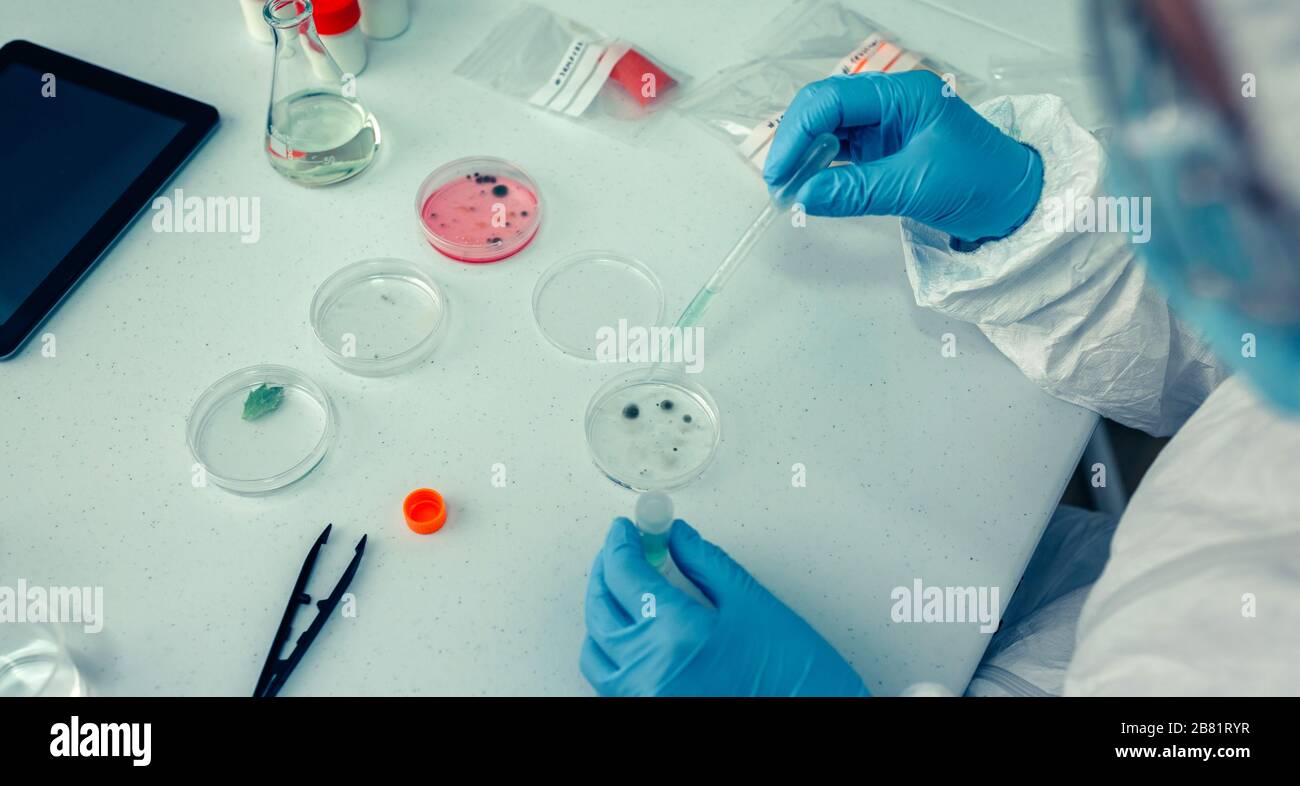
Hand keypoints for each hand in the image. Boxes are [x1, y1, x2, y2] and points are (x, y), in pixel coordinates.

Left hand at [580, 517, 868, 695]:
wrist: (815, 718)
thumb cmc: (796, 675)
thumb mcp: (752, 604)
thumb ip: (705, 564)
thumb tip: (675, 536)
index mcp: (674, 634)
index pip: (625, 575)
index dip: (621, 544)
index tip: (625, 529)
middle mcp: (649, 670)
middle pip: (601, 609)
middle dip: (606, 571)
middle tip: (621, 549)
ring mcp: (643, 698)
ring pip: (596, 649)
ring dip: (602, 613)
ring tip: (623, 588)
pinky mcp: (648, 711)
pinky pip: (610, 679)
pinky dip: (611, 649)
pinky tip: (631, 630)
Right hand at [763, 70, 1043, 242]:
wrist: (1017, 202)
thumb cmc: (982, 182)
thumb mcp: (914, 187)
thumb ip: (855, 191)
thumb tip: (804, 197)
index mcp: (902, 94)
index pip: (832, 100)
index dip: (797, 133)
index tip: (781, 171)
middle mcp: (889, 103)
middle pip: (823, 109)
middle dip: (794, 142)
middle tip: (778, 182)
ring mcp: (886, 126)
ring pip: (827, 131)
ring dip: (804, 157)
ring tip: (787, 190)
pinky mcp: (883, 150)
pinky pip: (840, 153)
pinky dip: (820, 170)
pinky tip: (808, 188)